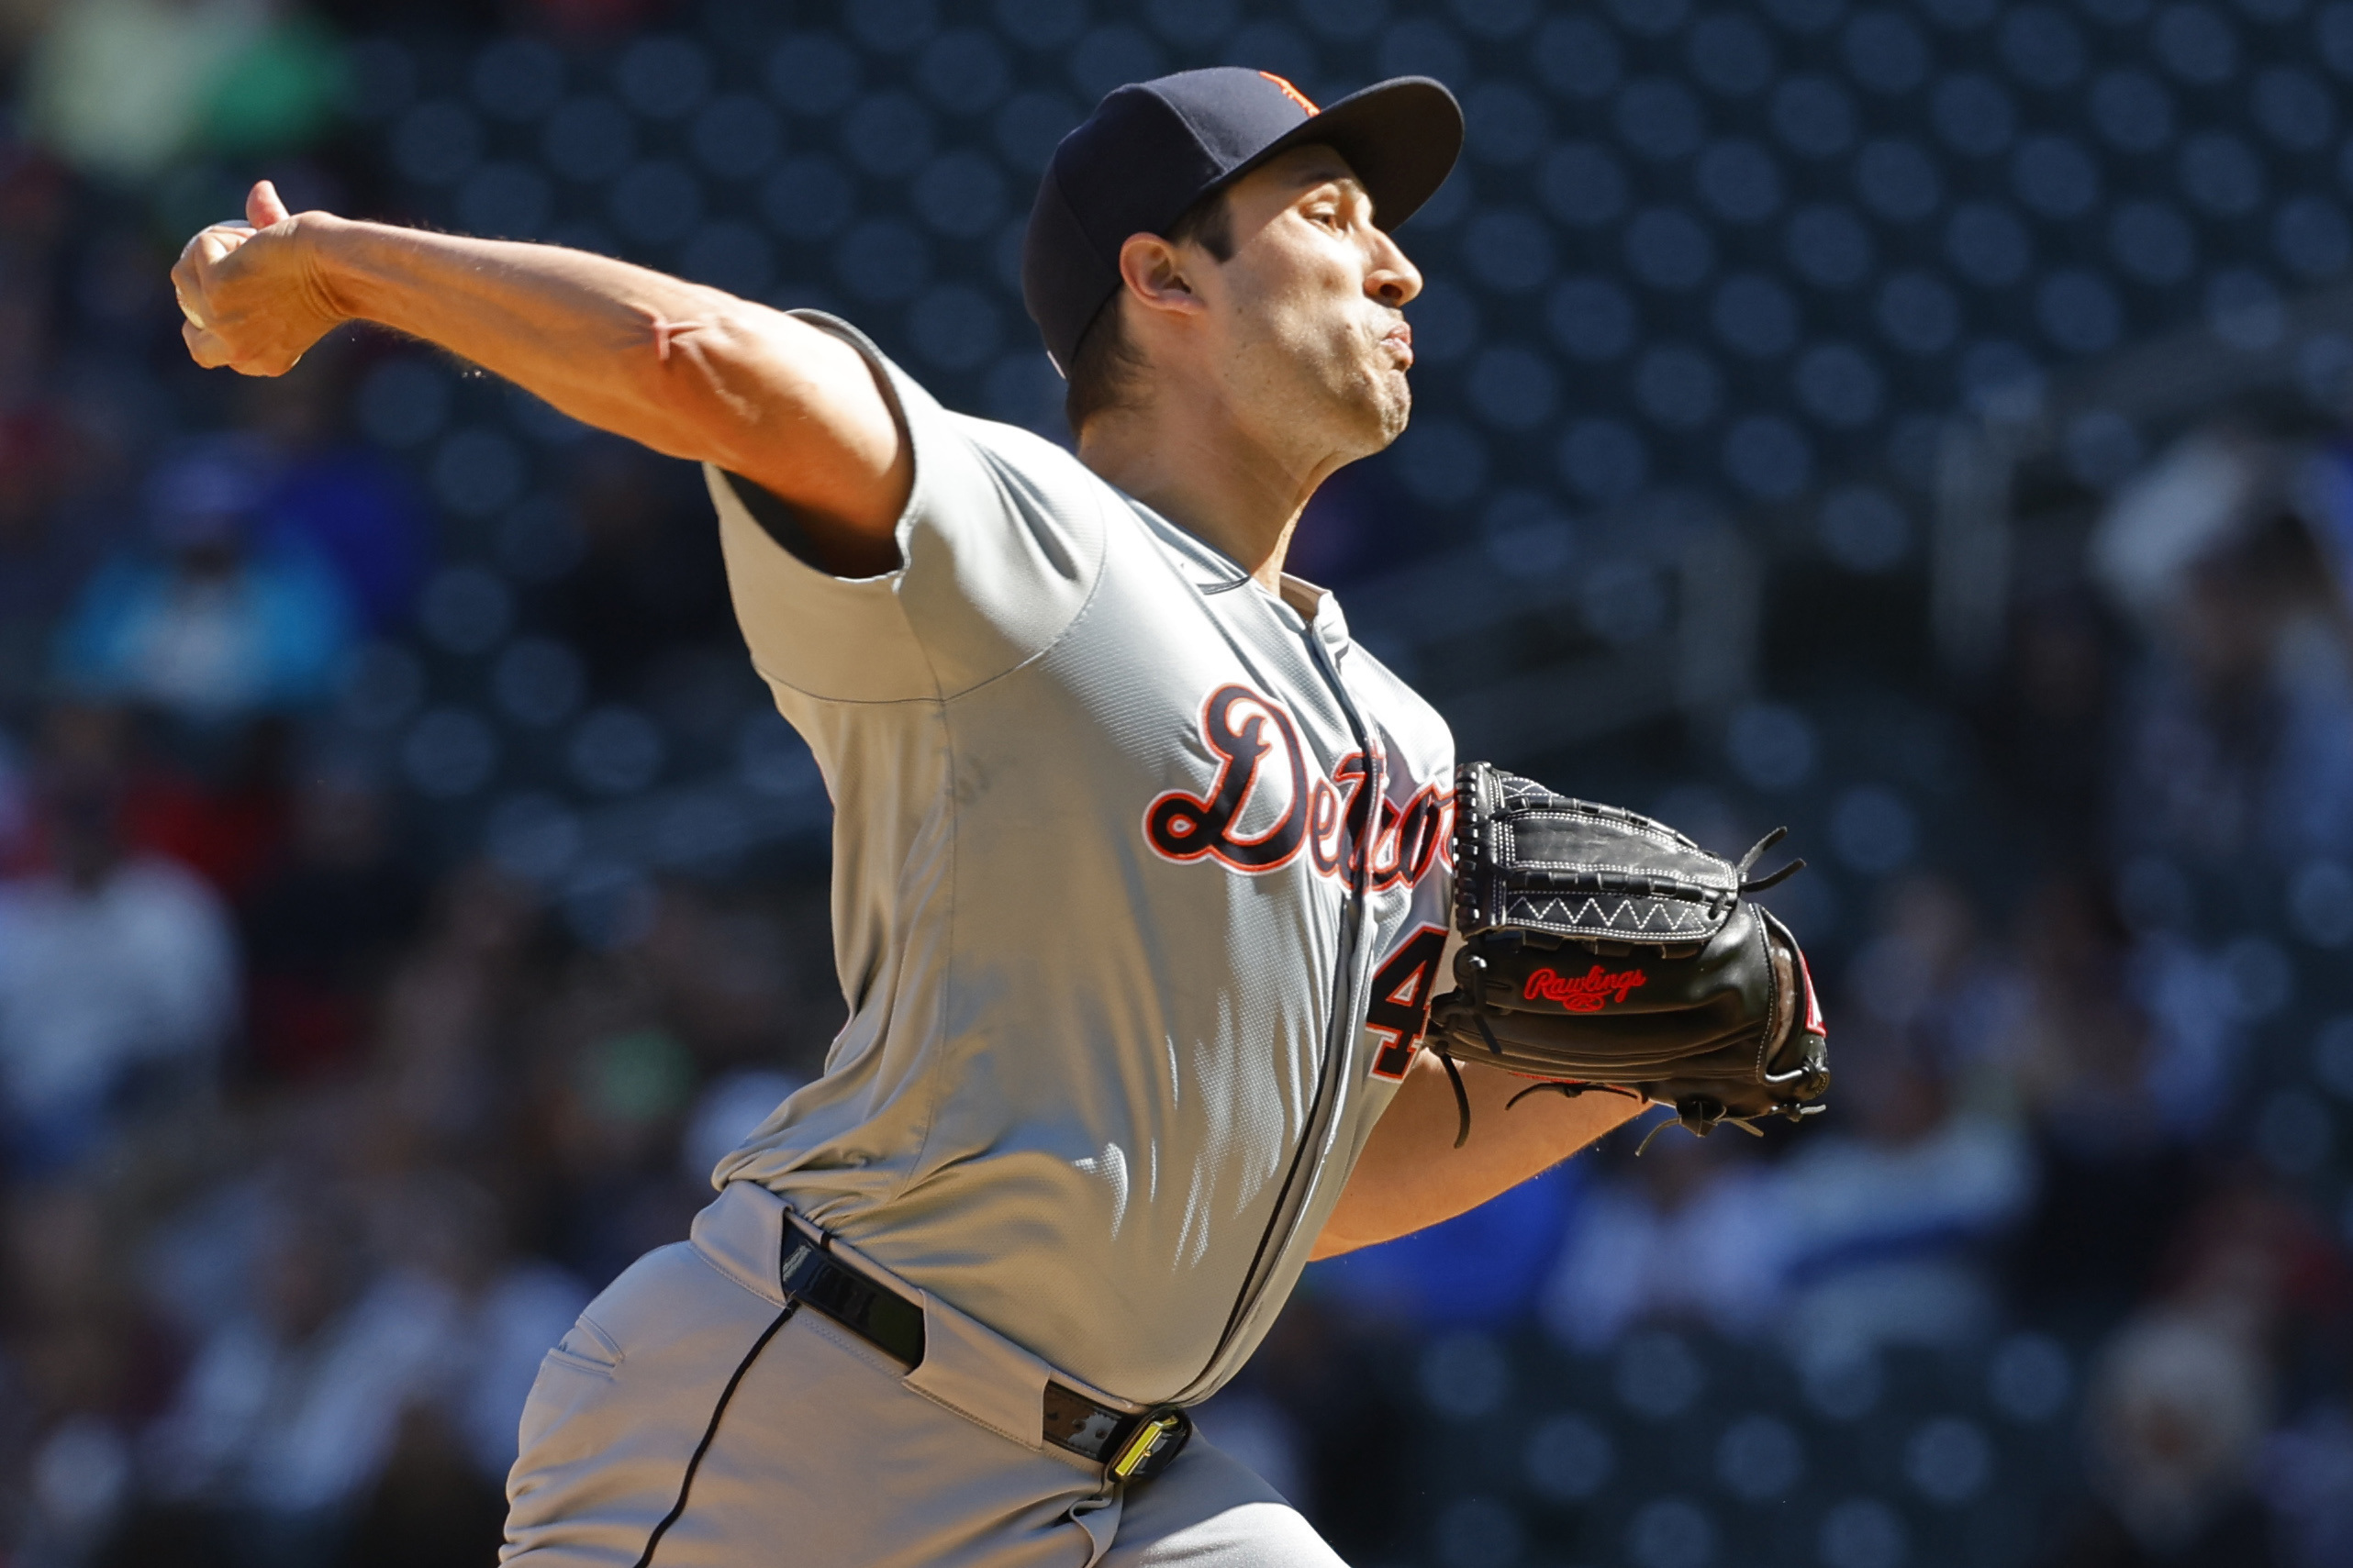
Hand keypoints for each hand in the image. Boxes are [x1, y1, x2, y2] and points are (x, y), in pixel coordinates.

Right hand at [172, 180, 344, 375]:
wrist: (342, 268)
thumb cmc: (333, 272)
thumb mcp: (294, 277)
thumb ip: (268, 237)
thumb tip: (261, 190)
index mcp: (262, 363)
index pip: (218, 354)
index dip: (218, 325)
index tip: (234, 295)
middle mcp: (238, 352)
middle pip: (193, 340)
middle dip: (198, 305)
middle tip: (219, 272)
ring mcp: (222, 323)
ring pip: (186, 280)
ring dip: (213, 253)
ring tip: (251, 245)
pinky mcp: (214, 291)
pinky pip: (198, 251)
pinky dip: (219, 236)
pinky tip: (250, 239)